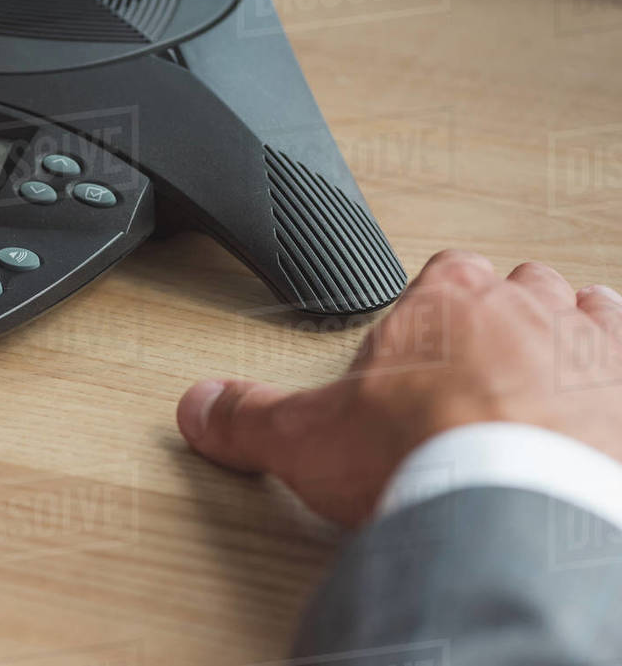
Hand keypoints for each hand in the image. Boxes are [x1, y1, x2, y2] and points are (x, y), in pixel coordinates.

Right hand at [177, 249, 621, 526]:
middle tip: (484, 362)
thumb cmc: (425, 455)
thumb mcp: (305, 438)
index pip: (443, 274)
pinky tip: (603, 403)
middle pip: (517, 289)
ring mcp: (587, 348)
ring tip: (552, 372)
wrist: (513, 505)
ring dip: (570, 335)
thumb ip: (248, 418)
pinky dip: (617, 376)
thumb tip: (199, 407)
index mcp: (442, 305)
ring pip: (585, 312)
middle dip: (505, 318)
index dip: (437, 303)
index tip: (427, 334)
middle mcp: (522, 312)